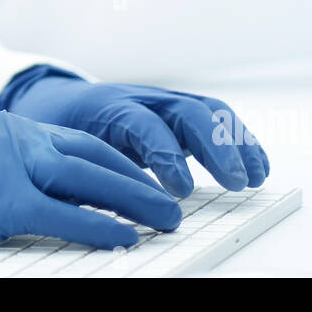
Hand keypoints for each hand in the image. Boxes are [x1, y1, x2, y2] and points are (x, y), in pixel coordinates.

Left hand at [0, 67, 268, 196]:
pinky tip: (256, 169)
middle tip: (235, 182)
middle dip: (216, 146)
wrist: (55, 100)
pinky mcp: (177, 114)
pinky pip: (214, 121)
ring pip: (207, 112)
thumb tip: (101, 212)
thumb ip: (81, 171)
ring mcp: (163, 102)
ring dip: (236, 143)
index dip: (165, 154)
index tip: (180, 188)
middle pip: (187, 112)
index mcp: (107, 106)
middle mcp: (142, 98)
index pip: (142, 123)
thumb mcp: (58, 148)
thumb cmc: (56, 129)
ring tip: (255, 178)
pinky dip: (238, 141)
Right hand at [0, 111, 181, 252]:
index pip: (80, 142)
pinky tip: (125, 238)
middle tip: (173, 203)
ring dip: (136, 201)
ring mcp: (7, 164)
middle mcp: (16, 138)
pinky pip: (62, 214)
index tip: (146, 180)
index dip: (119, 163)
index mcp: (8, 129)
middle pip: (96, 157)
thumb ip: (3, 171)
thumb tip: (38, 200)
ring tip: (167, 220)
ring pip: (89, 180)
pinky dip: (99, 226)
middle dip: (140, 182)